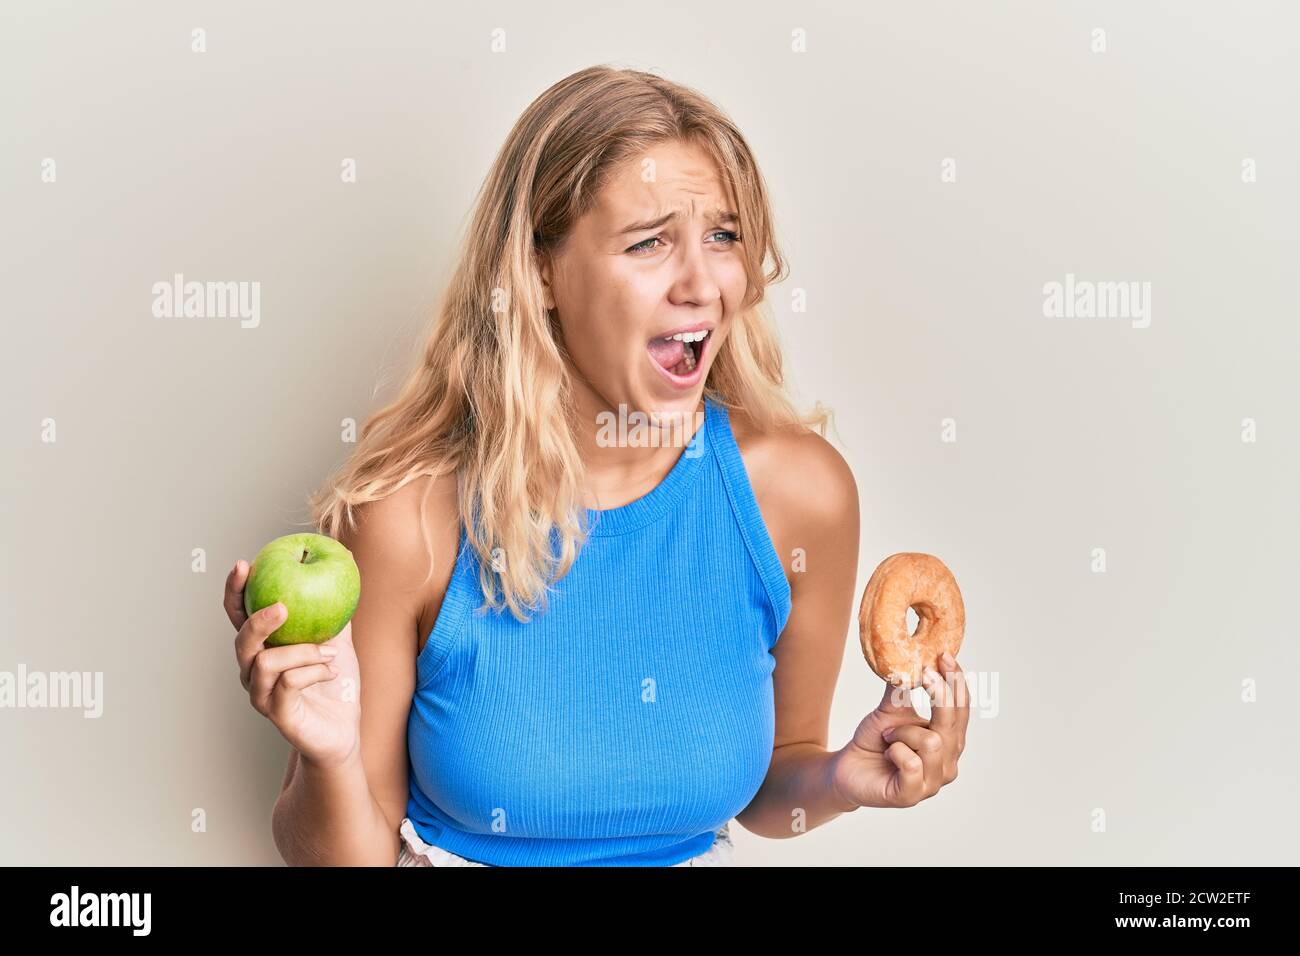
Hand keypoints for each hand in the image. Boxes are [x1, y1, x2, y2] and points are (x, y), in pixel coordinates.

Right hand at [224, 560, 361, 768]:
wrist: (344, 729)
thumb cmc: (335, 683)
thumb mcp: (338, 639)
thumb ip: (335, 609)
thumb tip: (345, 563)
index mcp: (263, 647)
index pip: (239, 616)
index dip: (235, 591)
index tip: (244, 564)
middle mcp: (254, 670)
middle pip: (242, 641)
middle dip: (258, 620)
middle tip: (283, 606)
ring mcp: (261, 694)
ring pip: (265, 663)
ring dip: (301, 652)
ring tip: (330, 652)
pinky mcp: (276, 714)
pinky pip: (287, 685)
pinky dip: (312, 672)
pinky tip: (331, 669)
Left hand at [830, 651, 968, 809]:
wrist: (847, 768)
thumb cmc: (875, 740)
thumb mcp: (890, 710)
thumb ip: (903, 688)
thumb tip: (910, 658)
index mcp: (949, 740)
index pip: (961, 708)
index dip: (956, 682)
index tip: (944, 656)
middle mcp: (948, 762)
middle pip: (953, 723)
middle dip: (939, 695)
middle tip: (923, 673)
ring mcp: (933, 782)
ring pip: (931, 742)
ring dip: (903, 732)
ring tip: (888, 736)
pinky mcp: (912, 795)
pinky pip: (912, 764)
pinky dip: (896, 751)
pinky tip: (887, 752)